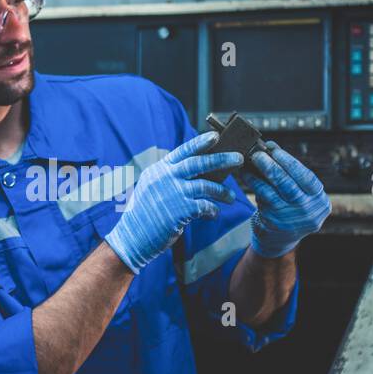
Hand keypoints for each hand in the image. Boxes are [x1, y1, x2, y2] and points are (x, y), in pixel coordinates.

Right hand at [104, 132, 241, 273]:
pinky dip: (213, 210)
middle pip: (199, 164)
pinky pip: (205, 206)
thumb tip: (198, 173)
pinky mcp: (180, 211)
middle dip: (221, 159)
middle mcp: (165, 178)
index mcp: (159, 170)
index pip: (182, 151)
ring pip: (206, 186)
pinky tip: (214, 214)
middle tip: (239, 158)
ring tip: (230, 198)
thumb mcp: (151, 188)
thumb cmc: (144, 214)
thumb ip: (169, 178)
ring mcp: (173, 194)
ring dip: (222, 192)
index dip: (200, 143)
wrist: (133, 238)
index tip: (216, 136)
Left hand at [248, 141, 330, 257]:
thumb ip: (291, 174)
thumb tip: (271, 148)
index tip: (275, 150)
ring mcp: (290, 219)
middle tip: (258, 154)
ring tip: (249, 162)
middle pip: (289, 185)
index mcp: (320, 201)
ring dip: (259, 175)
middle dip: (272, 166)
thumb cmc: (291, 208)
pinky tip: (247, 175)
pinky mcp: (273, 223)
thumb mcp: (300, 194)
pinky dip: (254, 185)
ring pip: (273, 192)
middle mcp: (308, 212)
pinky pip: (262, 200)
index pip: (307, 178)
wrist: (281, 239)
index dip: (290, 162)